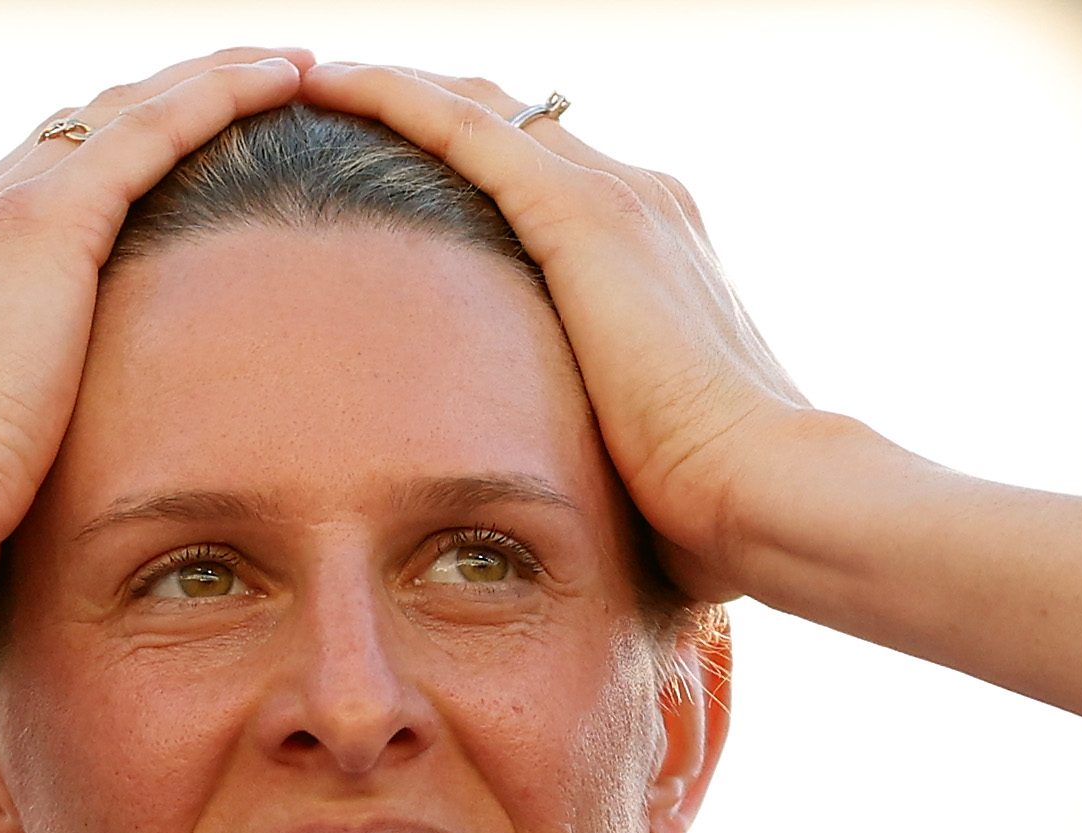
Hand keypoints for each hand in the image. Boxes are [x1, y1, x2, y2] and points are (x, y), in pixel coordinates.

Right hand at [0, 49, 308, 630]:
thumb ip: (2, 447)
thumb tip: (25, 498)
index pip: (35, 194)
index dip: (106, 166)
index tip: (168, 163)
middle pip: (79, 132)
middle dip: (162, 102)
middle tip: (244, 86)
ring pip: (123, 111)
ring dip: (207, 79)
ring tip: (285, 65)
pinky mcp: (48, 223)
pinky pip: (154, 128)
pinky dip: (221, 93)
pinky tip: (283, 77)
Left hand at [296, 63, 811, 602]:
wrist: (765, 488)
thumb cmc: (711, 505)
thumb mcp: (643, 448)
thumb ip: (599, 430)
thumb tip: (565, 488)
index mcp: (660, 248)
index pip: (549, 174)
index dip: (473, 157)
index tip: (402, 166)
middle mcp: (642, 199)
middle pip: (513, 122)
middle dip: (428, 105)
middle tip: (340, 101)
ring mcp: (614, 197)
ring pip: (482, 105)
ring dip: (397, 85)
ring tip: (316, 78)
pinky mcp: (578, 214)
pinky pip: (462, 126)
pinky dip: (393, 95)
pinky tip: (330, 84)